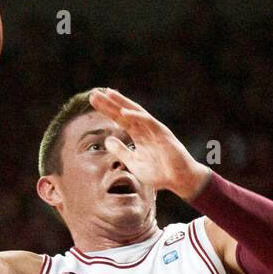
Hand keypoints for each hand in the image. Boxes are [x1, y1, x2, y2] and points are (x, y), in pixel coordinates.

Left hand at [88, 87, 207, 199]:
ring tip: (107, 94)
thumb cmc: (160, 173)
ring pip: (135, 112)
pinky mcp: (162, 133)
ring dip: (121, 103)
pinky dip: (136, 116)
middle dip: (109, 103)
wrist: (179, 179)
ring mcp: (153, 129)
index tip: (94, 101)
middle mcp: (145, 128)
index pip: (119, 119)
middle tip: (93, 94)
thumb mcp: (134, 162)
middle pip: (124, 112)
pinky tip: (123, 112)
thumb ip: (121, 151)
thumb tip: (107, 140)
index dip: (107, 110)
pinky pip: (148, 121)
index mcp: (138, 135)